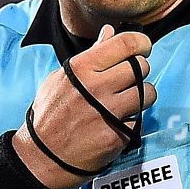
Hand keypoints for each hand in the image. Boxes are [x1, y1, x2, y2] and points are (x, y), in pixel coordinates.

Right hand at [12, 24, 157, 188]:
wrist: (42, 156)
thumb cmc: (50, 113)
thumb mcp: (61, 78)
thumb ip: (91, 55)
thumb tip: (110, 32)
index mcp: (82, 68)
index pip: (126, 43)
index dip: (141, 43)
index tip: (143, 48)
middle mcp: (97, 87)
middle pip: (141, 67)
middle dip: (139, 71)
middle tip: (128, 80)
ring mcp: (109, 112)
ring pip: (148, 93)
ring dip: (142, 95)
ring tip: (128, 100)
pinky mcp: (118, 135)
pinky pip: (140, 119)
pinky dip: (132, 120)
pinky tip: (117, 122)